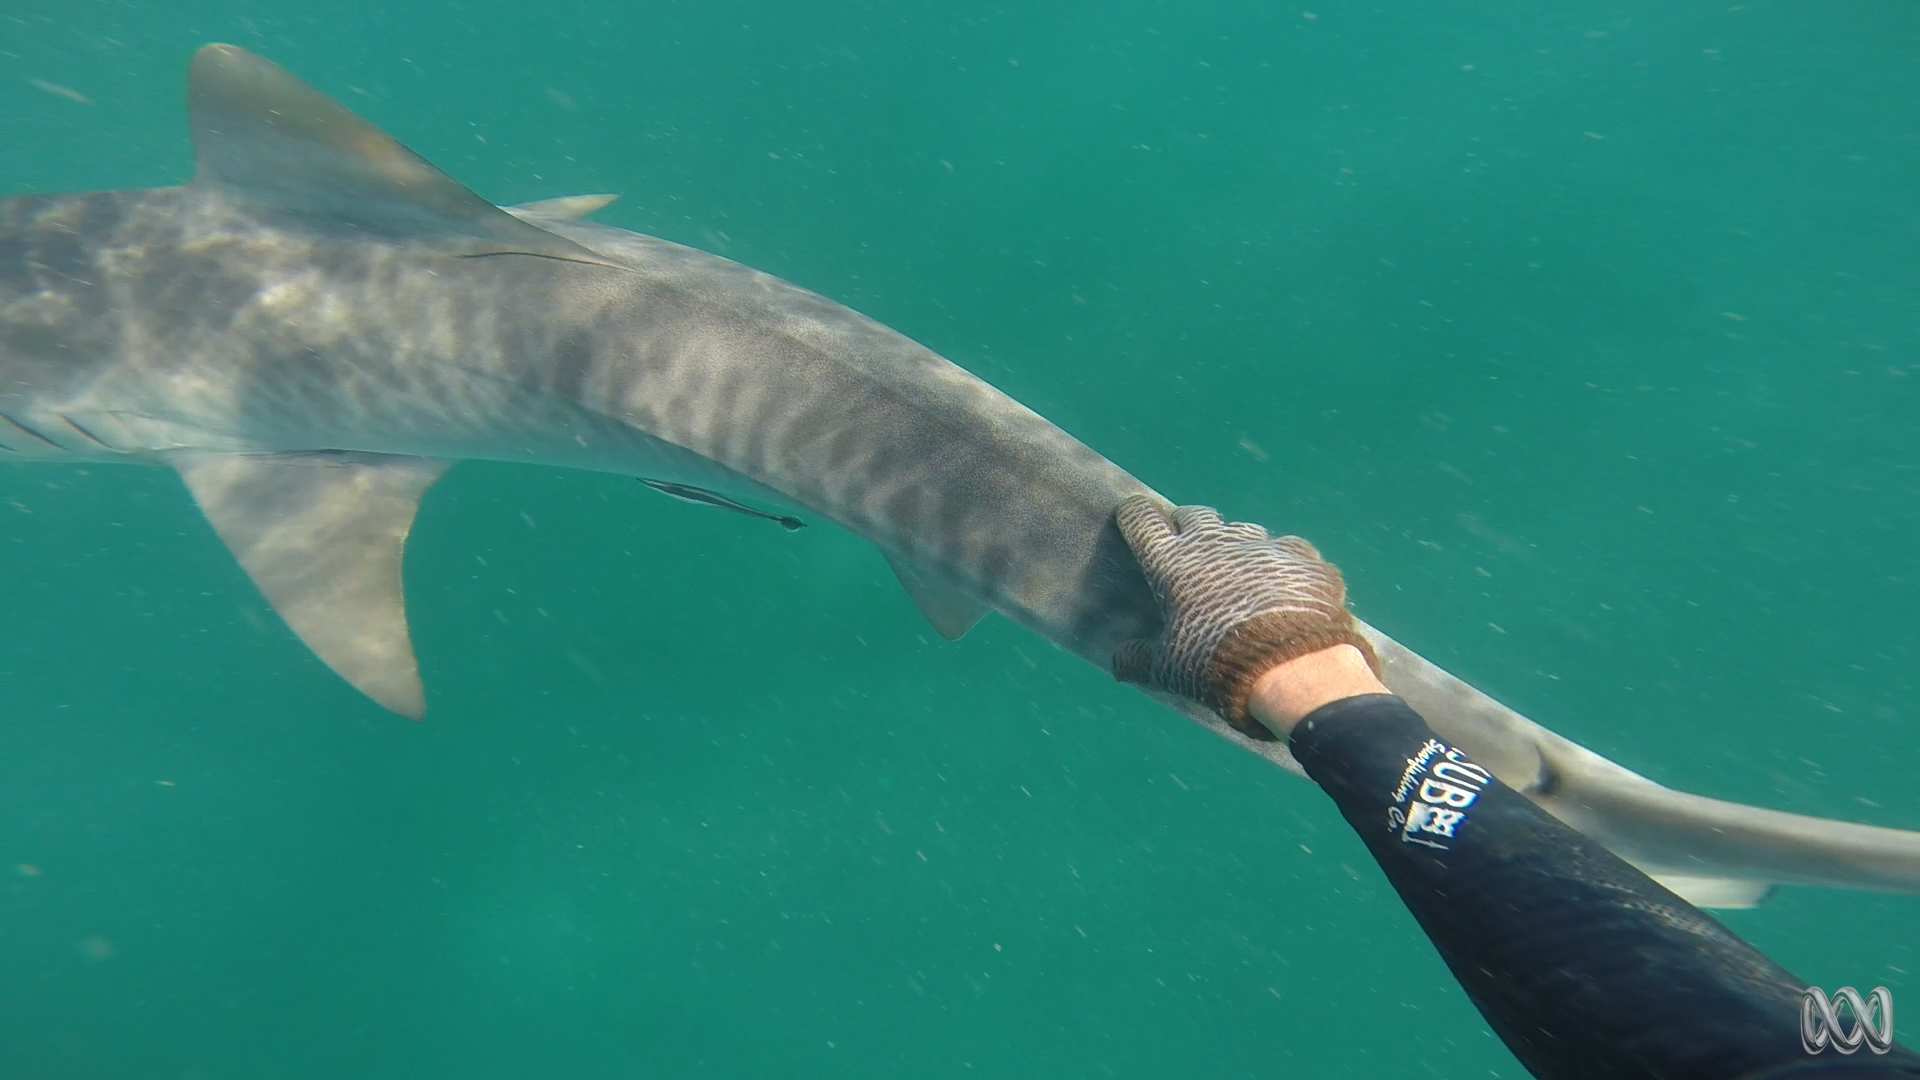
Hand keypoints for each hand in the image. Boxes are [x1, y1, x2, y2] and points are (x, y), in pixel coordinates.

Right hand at [1111, 495, 1379, 737]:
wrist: (1289, 666)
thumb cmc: (1215, 665)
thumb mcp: (1168, 670)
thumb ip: (1138, 660)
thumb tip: (1119, 661)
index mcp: (1172, 563)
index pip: (1142, 520)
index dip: (1135, 516)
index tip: (1133, 518)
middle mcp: (1214, 543)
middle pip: (1195, 515)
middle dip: (1188, 525)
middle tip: (1188, 546)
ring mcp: (1261, 546)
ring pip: (1243, 529)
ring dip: (1236, 544)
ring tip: (1240, 572)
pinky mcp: (1300, 557)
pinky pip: (1288, 549)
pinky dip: (1282, 564)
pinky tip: (1285, 585)